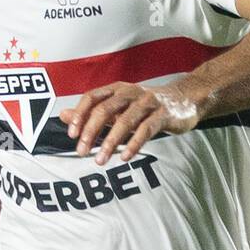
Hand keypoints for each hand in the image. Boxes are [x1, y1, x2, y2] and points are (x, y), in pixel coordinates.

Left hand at [59, 82, 201, 165]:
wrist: (186, 100)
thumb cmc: (147, 106)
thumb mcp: (119, 107)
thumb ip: (92, 112)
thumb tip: (63, 116)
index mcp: (117, 89)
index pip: (92, 97)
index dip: (80, 114)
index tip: (72, 134)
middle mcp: (131, 92)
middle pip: (105, 109)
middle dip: (91, 132)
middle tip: (82, 152)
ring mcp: (148, 103)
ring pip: (125, 121)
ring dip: (110, 142)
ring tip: (101, 160)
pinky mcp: (164, 114)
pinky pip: (146, 130)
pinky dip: (134, 144)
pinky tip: (125, 157)